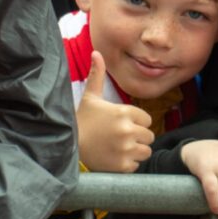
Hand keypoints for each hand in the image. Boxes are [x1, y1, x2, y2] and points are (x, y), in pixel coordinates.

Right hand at [76, 52, 155, 172]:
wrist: (68, 146)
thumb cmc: (82, 120)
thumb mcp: (91, 96)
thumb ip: (98, 75)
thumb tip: (97, 52)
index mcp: (124, 112)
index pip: (146, 119)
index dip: (136, 122)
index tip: (121, 124)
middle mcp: (127, 130)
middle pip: (149, 136)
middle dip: (137, 137)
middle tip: (120, 138)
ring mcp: (126, 149)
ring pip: (145, 151)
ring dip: (135, 151)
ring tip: (119, 148)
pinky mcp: (122, 166)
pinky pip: (136, 165)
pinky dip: (128, 164)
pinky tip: (114, 158)